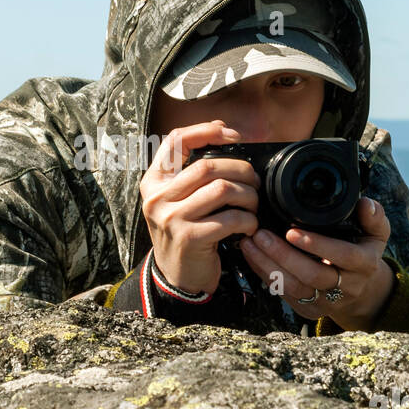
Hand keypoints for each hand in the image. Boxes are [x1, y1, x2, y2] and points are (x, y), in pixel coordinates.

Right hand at [140, 120, 260, 294]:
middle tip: (254, 182)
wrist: (176, 278)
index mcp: (154, 182)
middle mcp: (158, 197)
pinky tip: (249, 226)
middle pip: (207, 166)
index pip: (175, 141)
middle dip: (241, 170)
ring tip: (253, 205)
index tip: (233, 135)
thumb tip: (224, 130)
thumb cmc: (185, 232)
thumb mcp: (177, 200)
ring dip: (248, 196)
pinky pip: (230, 218)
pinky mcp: (189, 238)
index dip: (206, 131)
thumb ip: (193, 172)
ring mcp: (171, 218)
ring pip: (223, 189)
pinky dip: (248, 220)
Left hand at [236, 196, 395, 330]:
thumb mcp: (376, 233)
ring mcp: (327, 302)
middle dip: (283, 255)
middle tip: (261, 234)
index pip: (343, 256)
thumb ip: (374, 217)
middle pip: (313, 275)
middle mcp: (347, 287)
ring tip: (250, 242)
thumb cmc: (364, 252)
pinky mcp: (309, 310)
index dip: (318, 245)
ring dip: (268, 265)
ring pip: (294, 288)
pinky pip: (283, 294)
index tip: (292, 231)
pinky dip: (265, 274)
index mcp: (365, 265)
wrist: (362, 290)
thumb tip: (365, 203)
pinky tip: (252, 256)